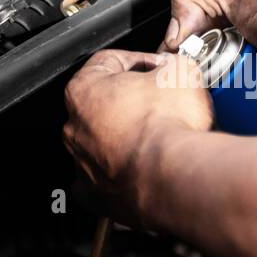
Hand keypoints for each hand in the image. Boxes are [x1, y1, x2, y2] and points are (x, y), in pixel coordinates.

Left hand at [63, 49, 211, 223]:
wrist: (173, 176)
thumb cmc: (168, 124)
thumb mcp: (180, 71)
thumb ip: (171, 65)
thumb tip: (174, 70)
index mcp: (85, 90)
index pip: (109, 62)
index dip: (141, 60)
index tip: (161, 68)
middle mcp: (76, 128)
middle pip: (103, 104)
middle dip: (133, 101)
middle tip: (163, 103)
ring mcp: (83, 164)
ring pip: (104, 143)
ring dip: (129, 138)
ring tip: (161, 137)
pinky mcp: (97, 196)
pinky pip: (106, 181)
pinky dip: (124, 175)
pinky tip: (145, 170)